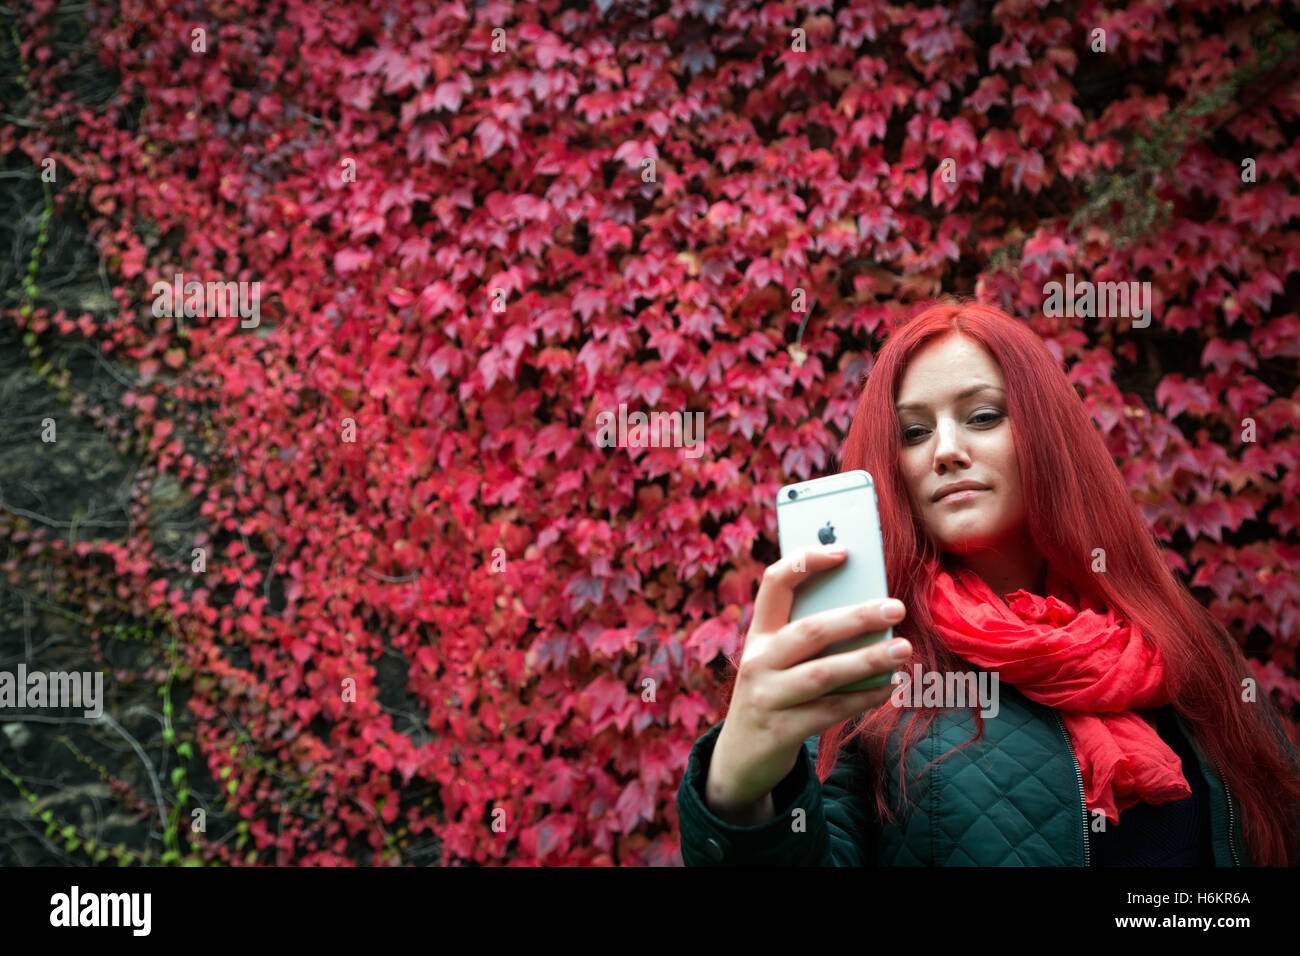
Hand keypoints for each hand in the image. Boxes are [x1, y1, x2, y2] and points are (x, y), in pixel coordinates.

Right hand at [705, 545, 909, 814]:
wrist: (738, 757)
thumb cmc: (774, 693)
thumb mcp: (776, 660)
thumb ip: (808, 636)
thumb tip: (868, 610)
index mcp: (758, 634)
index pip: (774, 585)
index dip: (806, 562)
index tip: (843, 551)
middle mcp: (758, 661)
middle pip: (810, 630)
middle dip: (856, 617)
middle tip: (895, 607)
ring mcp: (767, 697)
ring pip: (823, 673)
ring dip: (867, 660)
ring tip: (903, 649)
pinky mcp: (781, 731)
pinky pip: (830, 710)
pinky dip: (863, 697)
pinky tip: (890, 687)